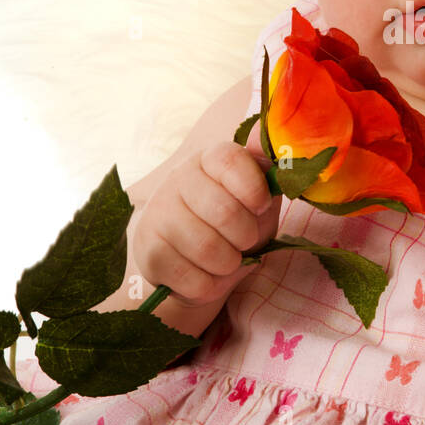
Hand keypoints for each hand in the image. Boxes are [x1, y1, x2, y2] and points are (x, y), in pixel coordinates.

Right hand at [132, 120, 282, 310]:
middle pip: (224, 211)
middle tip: (245, 241)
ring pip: (206, 249)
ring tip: (228, 259)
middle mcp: (178, 179)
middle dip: (246, 236)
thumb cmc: (235, 222)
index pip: (231, 161)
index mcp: (210, 159)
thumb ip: (270, 172)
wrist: (192, 259)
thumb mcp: (259, 196)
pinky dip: (210, 286)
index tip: (262, 206)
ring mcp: (158, 214)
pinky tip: (206, 275)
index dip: (254, 189)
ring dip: (229, 264)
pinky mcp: (148, 252)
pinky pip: (192, 279)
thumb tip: (276, 138)